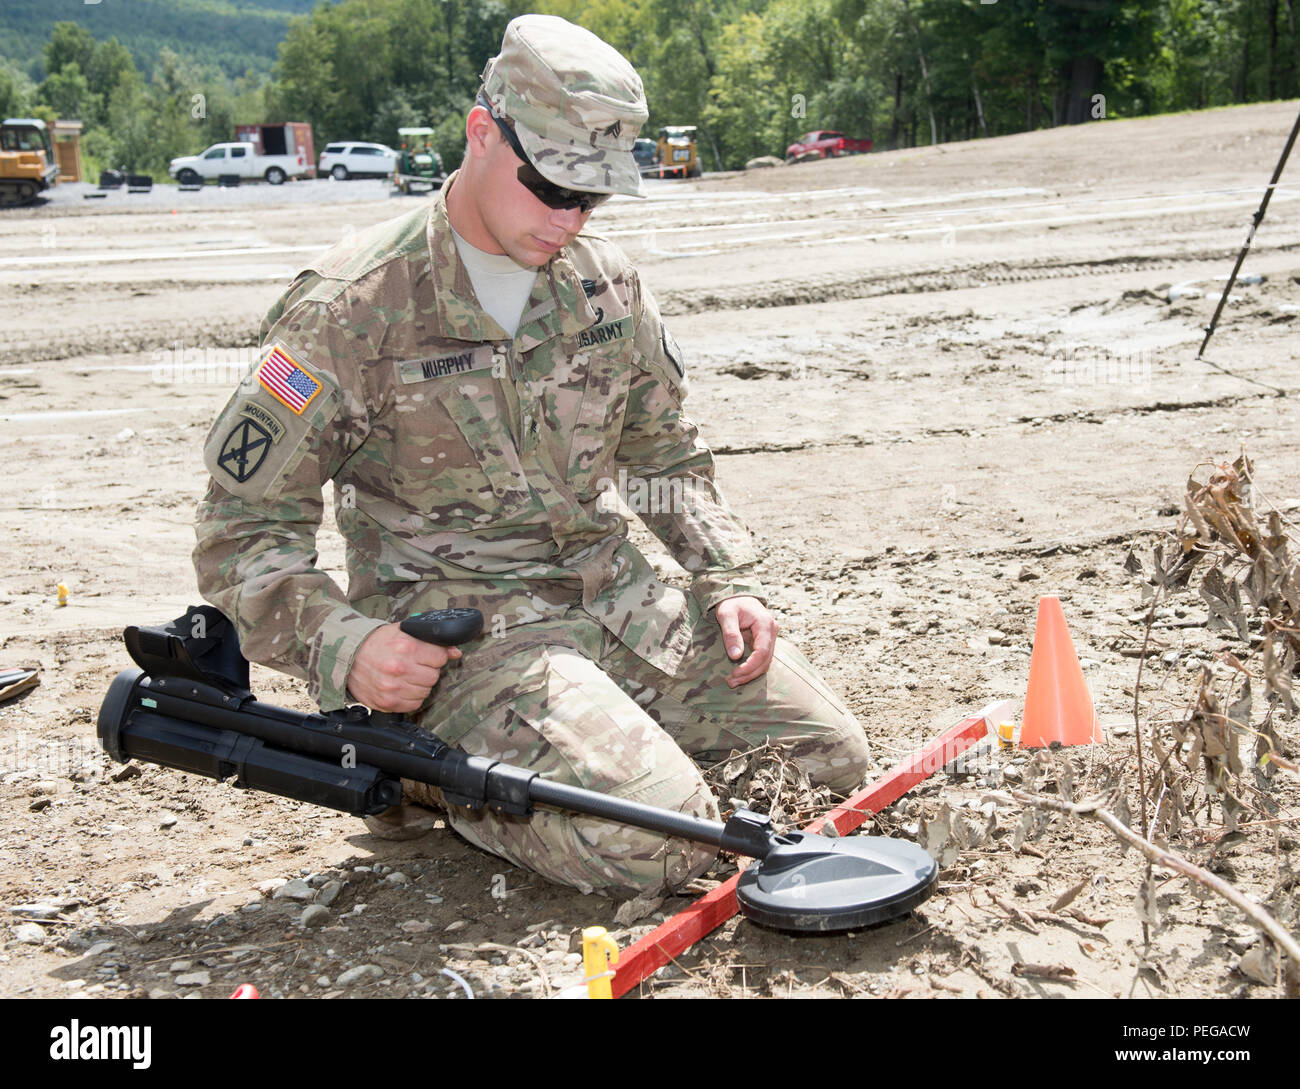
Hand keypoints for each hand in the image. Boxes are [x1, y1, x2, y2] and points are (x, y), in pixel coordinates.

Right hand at [347, 623, 462, 711]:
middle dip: (427, 670)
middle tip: (414, 666)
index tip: (426, 656)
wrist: (347, 657)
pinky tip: (401, 687)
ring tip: (406, 676)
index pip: (440, 657)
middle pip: (434, 676)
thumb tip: (454, 652)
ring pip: (426, 691)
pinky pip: (414, 704)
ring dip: (419, 685)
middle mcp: (400, 668)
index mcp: (406, 647)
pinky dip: (411, 697)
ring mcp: (393, 688)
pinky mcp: (388, 703)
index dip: (435, 656)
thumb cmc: (376, 643)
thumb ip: (430, 639)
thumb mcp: (402, 632)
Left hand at [714, 595, 777, 687]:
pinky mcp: (765, 642)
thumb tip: (736, 656)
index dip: (750, 666)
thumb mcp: (726, 615)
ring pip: (765, 662)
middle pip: (765, 660)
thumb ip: (731, 634)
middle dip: (749, 673)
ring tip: (732, 681)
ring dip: (750, 674)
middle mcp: (771, 632)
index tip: (735, 674)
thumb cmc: (731, 603)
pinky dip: (751, 668)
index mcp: (765, 624)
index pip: (762, 651)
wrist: (737, 596)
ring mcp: (770, 638)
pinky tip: (738, 674)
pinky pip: (761, 659)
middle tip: (730, 682)